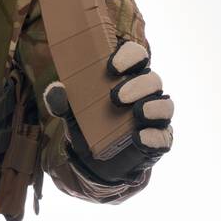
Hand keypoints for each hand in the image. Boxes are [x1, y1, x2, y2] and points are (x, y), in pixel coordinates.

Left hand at [43, 39, 173, 184]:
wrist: (94, 164)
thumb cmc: (88, 127)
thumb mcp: (72, 115)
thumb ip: (62, 102)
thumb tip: (55, 90)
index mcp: (127, 78)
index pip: (137, 57)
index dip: (129, 56)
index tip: (111, 67)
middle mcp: (145, 94)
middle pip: (153, 80)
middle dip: (138, 85)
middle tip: (115, 97)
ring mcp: (154, 117)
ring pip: (165, 105)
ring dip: (153, 107)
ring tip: (137, 112)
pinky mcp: (158, 141)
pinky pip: (164, 137)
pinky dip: (154, 137)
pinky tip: (139, 138)